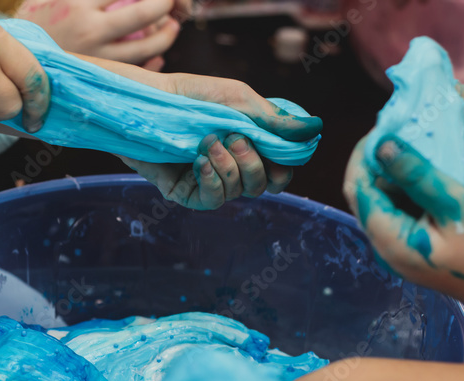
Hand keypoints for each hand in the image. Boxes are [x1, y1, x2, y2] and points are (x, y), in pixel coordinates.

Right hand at [17, 0, 180, 65]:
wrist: (13, 59)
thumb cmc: (36, 21)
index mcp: (78, 3)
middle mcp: (91, 30)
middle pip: (145, 13)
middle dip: (167, 3)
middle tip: (172, 0)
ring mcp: (98, 57)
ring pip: (147, 47)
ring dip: (166, 34)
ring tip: (171, 26)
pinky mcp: (100, 78)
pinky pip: (137, 71)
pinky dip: (153, 62)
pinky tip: (157, 54)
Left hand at [119, 74, 322, 209]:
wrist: (148, 102)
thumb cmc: (192, 96)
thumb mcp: (239, 100)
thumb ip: (274, 120)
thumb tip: (314, 129)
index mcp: (250, 146)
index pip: (280, 172)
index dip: (284, 169)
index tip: (279, 153)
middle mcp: (232, 168)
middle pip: (263, 186)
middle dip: (254, 164)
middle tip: (236, 138)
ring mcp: (210, 182)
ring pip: (240, 192)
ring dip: (229, 166)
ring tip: (209, 141)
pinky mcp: (187, 193)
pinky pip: (213, 200)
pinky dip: (213, 180)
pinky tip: (200, 161)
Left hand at [344, 132, 463, 316]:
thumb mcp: (456, 204)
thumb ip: (416, 175)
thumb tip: (382, 145)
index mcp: (388, 239)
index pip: (358, 187)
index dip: (365, 152)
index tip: (385, 123)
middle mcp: (383, 247)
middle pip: (365, 193)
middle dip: (375, 159)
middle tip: (397, 125)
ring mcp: (396, 250)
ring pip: (381, 200)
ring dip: (391, 171)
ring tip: (411, 138)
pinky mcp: (410, 248)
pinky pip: (397, 210)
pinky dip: (404, 186)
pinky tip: (424, 165)